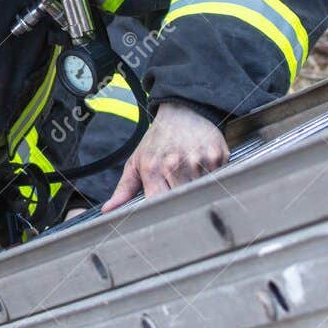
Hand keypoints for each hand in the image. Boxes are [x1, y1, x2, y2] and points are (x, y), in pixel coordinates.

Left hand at [101, 102, 227, 209]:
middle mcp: (176, 165)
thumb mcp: (137, 161)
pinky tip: (203, 165)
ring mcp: (199, 161)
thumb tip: (108, 210)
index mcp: (154, 169)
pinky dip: (211, 177)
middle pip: (182, 201)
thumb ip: (124, 189)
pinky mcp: (218, 157)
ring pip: (201, 192)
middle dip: (180, 201)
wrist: (183, 111)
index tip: (161, 216)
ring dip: (197, 189)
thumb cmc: (158, 140)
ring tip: (189, 174)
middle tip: (178, 190)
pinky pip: (217, 179)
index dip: (160, 214)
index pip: (158, 204)